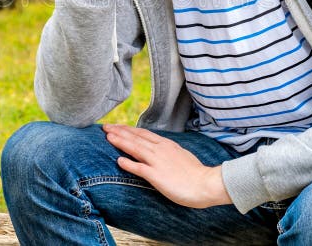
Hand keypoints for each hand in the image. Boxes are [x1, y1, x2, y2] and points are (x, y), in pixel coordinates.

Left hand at [102, 124, 231, 208]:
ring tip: (108, 136)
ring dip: (121, 141)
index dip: (128, 129)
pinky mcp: (158, 176)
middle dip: (120, 131)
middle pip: (136, 137)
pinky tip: (119, 161)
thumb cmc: (195, 173)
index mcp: (166, 144)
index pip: (143, 133)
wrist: (206, 184)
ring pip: (136, 148)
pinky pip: (140, 168)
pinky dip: (129, 164)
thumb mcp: (180, 155)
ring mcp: (158, 162)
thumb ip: (167, 152)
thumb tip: (157, 150)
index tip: (117, 126)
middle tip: (105, 127)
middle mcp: (160, 150)